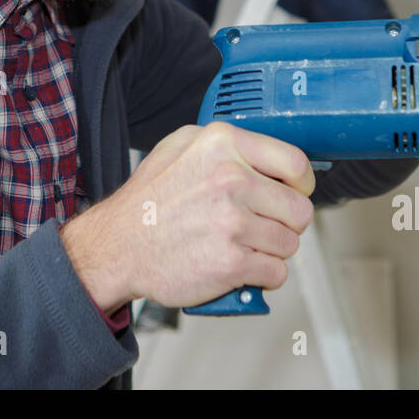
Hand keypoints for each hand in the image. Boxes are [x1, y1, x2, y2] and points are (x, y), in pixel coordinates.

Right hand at [60, 122, 314, 310]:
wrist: (116, 247)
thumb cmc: (147, 202)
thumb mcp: (177, 146)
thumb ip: (224, 143)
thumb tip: (267, 155)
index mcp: (223, 145)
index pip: (295, 164)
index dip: (301, 185)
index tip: (294, 193)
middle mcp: (231, 179)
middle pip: (299, 209)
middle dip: (286, 223)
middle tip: (262, 226)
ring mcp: (232, 223)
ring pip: (290, 243)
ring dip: (271, 250)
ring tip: (243, 246)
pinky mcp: (232, 263)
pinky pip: (277, 272)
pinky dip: (263, 275)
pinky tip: (240, 267)